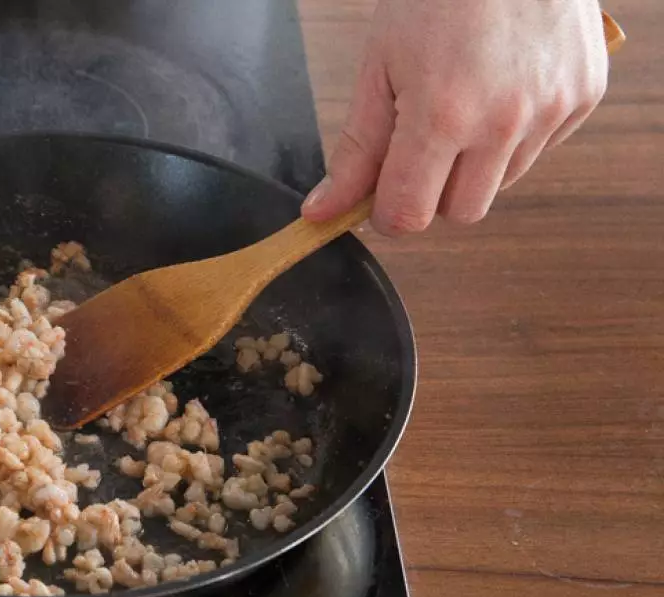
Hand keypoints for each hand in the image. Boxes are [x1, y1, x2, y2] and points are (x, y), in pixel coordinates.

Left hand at [301, 0, 608, 234]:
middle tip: (420, 142)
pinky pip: (540, 149)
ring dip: (475, 163)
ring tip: (464, 100)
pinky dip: (515, 134)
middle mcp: (504, 121)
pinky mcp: (584, 97)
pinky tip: (501, 87)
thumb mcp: (378, 68)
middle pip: (461, 212)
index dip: (388, 213)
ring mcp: (551, 110)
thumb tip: (325, 211)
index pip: (409, 215)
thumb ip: (356, 149)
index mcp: (442, 115)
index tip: (379, 196)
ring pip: (501, 184)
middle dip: (433, 191)